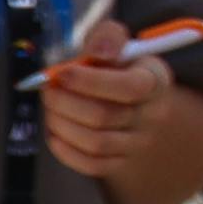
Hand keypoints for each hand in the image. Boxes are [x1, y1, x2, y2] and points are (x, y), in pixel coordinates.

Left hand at [42, 21, 202, 203]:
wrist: (141, 106)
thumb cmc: (122, 69)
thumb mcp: (120, 43)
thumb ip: (108, 38)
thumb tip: (98, 52)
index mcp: (155, 81)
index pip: (129, 87)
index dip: (90, 82)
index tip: (62, 73)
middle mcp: (152, 115)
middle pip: (104, 116)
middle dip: (65, 103)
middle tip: (47, 90)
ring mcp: (138, 143)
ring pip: (95, 143)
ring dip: (62, 125)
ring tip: (50, 109)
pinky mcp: (122, 163)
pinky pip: (92, 165)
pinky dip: (66, 151)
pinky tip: (55, 133)